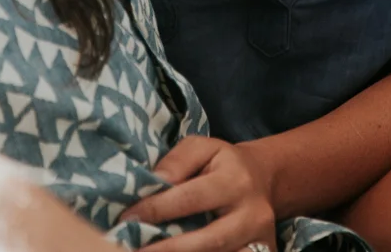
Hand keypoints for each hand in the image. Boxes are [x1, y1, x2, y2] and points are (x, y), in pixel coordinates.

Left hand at [117, 134, 277, 251]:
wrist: (264, 179)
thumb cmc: (223, 164)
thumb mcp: (203, 148)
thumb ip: (177, 161)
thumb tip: (153, 183)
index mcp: (235, 180)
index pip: (190, 198)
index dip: (156, 209)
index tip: (126, 218)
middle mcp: (252, 213)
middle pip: (208, 239)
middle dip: (168, 249)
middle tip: (133, 249)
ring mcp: (260, 239)